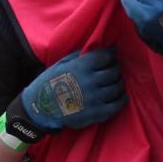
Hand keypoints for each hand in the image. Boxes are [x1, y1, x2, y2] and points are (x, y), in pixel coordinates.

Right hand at [5, 48, 125, 142]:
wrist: (40, 108)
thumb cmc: (50, 83)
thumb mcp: (62, 64)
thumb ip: (80, 56)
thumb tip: (98, 49)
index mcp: (82, 67)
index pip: (106, 56)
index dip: (111, 54)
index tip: (112, 54)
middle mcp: (90, 81)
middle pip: (114, 71)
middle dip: (115, 68)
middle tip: (113, 68)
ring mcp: (95, 97)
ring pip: (117, 86)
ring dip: (118, 82)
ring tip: (115, 81)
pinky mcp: (97, 113)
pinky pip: (118, 104)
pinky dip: (122, 98)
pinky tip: (121, 95)